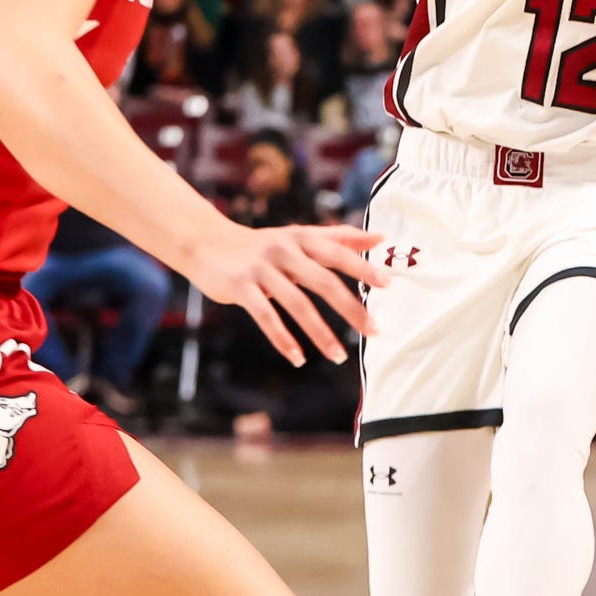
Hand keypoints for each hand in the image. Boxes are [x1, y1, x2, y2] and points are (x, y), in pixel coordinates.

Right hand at [182, 219, 384, 365]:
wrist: (207, 243)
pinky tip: (298, 359)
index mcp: (302, 237)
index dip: (363, 268)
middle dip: (350, 308)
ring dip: (320, 333)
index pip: (338, 252)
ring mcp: (261, 269)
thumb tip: (381, 238)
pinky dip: (283, 339)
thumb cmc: (262, 245)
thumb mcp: (299, 236)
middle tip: (374, 331)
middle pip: (323, 281)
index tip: (388, 285)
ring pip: (297, 304)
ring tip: (338, 357)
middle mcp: (284, 250)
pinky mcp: (241, 287)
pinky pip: (265, 316)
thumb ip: (339, 238)